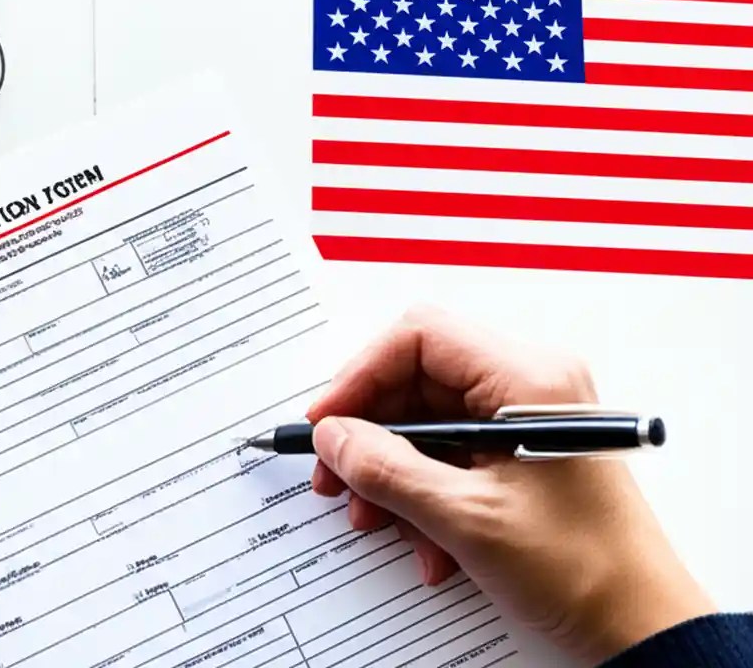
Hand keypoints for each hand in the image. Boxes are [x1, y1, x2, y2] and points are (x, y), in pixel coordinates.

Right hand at [306, 307, 714, 664]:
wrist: (640, 627)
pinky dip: (424, 494)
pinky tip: (427, 542)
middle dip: (371, 435)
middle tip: (336, 478)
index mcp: (527, 379)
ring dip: (393, 474)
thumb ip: (387, 470)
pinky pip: (450, 456)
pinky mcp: (520, 454)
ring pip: (427, 423)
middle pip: (417, 381)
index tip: (326, 423)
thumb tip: (333, 437)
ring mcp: (525, 420)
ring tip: (380, 521)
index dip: (359, 377)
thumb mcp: (466, 519)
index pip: (419, 338)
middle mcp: (528, 386)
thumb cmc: (584, 570)